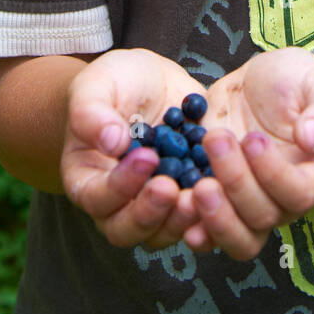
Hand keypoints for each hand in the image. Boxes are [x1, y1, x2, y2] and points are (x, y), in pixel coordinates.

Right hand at [61, 48, 216, 252]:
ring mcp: (154, 205)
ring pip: (163, 231)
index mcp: (87, 179)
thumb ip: (92, 112)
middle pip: (127, 229)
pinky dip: (211, 210)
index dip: (120, 185)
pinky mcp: (186, 197)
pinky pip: (197, 218)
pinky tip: (225, 188)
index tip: (147, 158)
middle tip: (172, 188)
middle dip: (150, 213)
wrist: (152, 82)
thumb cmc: (115, 83)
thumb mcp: (96, 85)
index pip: (98, 197)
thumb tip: (111, 142)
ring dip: (182, 218)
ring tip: (202, 192)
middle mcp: (118, 203)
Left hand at [184, 46, 313, 260]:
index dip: (273, 174)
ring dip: (215, 217)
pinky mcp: (219, 202)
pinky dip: (194, 227)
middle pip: (263, 216)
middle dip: (236, 182)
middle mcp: (284, 202)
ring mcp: (249, 207)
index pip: (299, 193)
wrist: (260, 88)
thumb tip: (311, 139)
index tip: (252, 138)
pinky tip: (180, 207)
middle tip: (215, 141)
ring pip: (238, 238)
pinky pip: (209, 233)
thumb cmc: (296, 84)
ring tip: (195, 186)